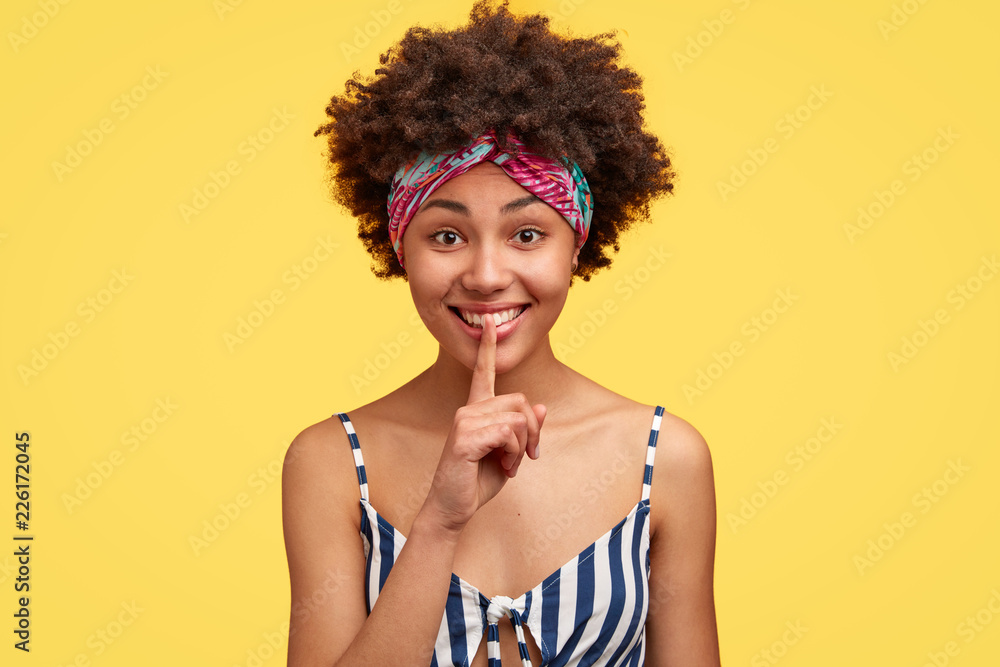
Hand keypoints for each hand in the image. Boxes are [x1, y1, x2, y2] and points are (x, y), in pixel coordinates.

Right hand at [421, 315, 545, 531]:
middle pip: (520, 401)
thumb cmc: (478, 482)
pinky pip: (508, 432)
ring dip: (522, 447)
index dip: (488, 347)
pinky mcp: (465, 436)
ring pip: (517, 418)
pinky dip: (514, 453)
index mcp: (477, 410)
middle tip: (527, 456)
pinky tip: (503, 466)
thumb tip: (540, 406)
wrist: (454, 509)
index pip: (484, 372)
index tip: (490, 321)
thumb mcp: (510, 454)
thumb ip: (524, 430)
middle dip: (533, 431)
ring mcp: (464, 420)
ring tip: (510, 464)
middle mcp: (468, 409)